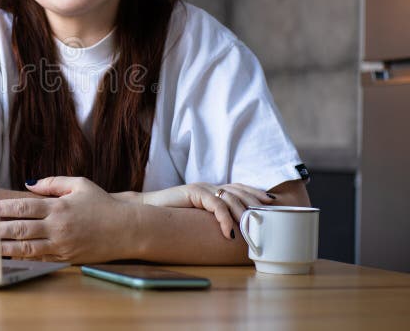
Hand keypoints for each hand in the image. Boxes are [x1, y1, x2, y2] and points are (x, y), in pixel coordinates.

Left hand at [0, 176, 134, 262]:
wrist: (127, 229)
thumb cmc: (102, 204)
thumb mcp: (79, 184)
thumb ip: (52, 182)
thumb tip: (28, 183)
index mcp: (59, 206)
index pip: (23, 207)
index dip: (3, 208)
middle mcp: (58, 227)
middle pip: (20, 228)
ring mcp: (61, 245)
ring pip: (26, 248)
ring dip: (4, 247)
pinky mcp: (65, 258)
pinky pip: (39, 259)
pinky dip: (22, 258)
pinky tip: (7, 256)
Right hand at [143, 183, 276, 238]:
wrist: (146, 209)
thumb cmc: (171, 216)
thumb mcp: (196, 216)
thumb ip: (211, 217)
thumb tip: (232, 231)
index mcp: (211, 189)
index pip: (239, 187)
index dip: (255, 192)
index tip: (271, 202)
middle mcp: (209, 186)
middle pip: (239, 190)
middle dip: (255, 201)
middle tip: (268, 214)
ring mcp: (201, 187)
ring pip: (230, 197)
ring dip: (243, 214)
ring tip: (251, 229)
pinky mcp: (193, 192)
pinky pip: (215, 205)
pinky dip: (224, 219)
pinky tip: (229, 232)